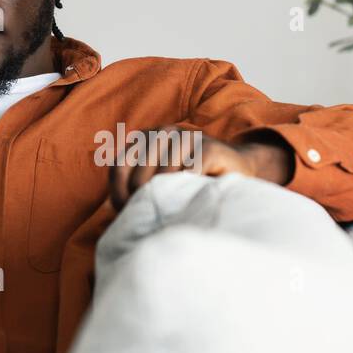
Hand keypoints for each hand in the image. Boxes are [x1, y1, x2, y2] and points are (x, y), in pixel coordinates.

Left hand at [107, 124, 293, 211]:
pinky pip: (187, 173)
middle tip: (151, 221)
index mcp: (146, 138)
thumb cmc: (194, 179)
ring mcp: (186, 137)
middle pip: (137, 176)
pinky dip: (186, 193)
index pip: (118, 166)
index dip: (118, 195)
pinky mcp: (207, 147)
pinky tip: (190, 202)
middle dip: (141, 203)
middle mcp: (163, 132)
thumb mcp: (162, 178)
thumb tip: (113, 209)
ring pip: (161, 177)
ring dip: (165, 201)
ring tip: (170, 215)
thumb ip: (138, 185)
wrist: (239, 167)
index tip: (126, 215)